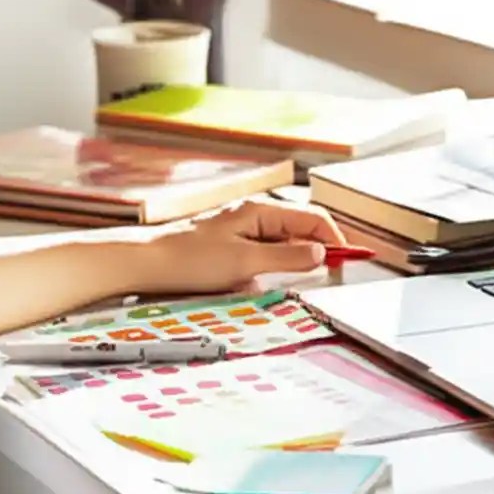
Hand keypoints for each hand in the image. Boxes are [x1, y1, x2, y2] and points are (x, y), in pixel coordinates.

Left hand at [135, 198, 346, 293]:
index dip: (336, 239)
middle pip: (299, 230)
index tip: (349, 260)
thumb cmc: (188, 259)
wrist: (144, 262)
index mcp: (260, 212)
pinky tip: (261, 282)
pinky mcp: (227, 246)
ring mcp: (239, 230)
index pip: (313, 219)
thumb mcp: (245, 262)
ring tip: (297, 279)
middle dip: (317, 250)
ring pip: (281, 244)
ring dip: (292, 261)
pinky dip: (271, 267)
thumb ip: (286, 258)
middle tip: (332, 273)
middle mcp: (252, 215)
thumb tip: (320, 254)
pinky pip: (262, 254)